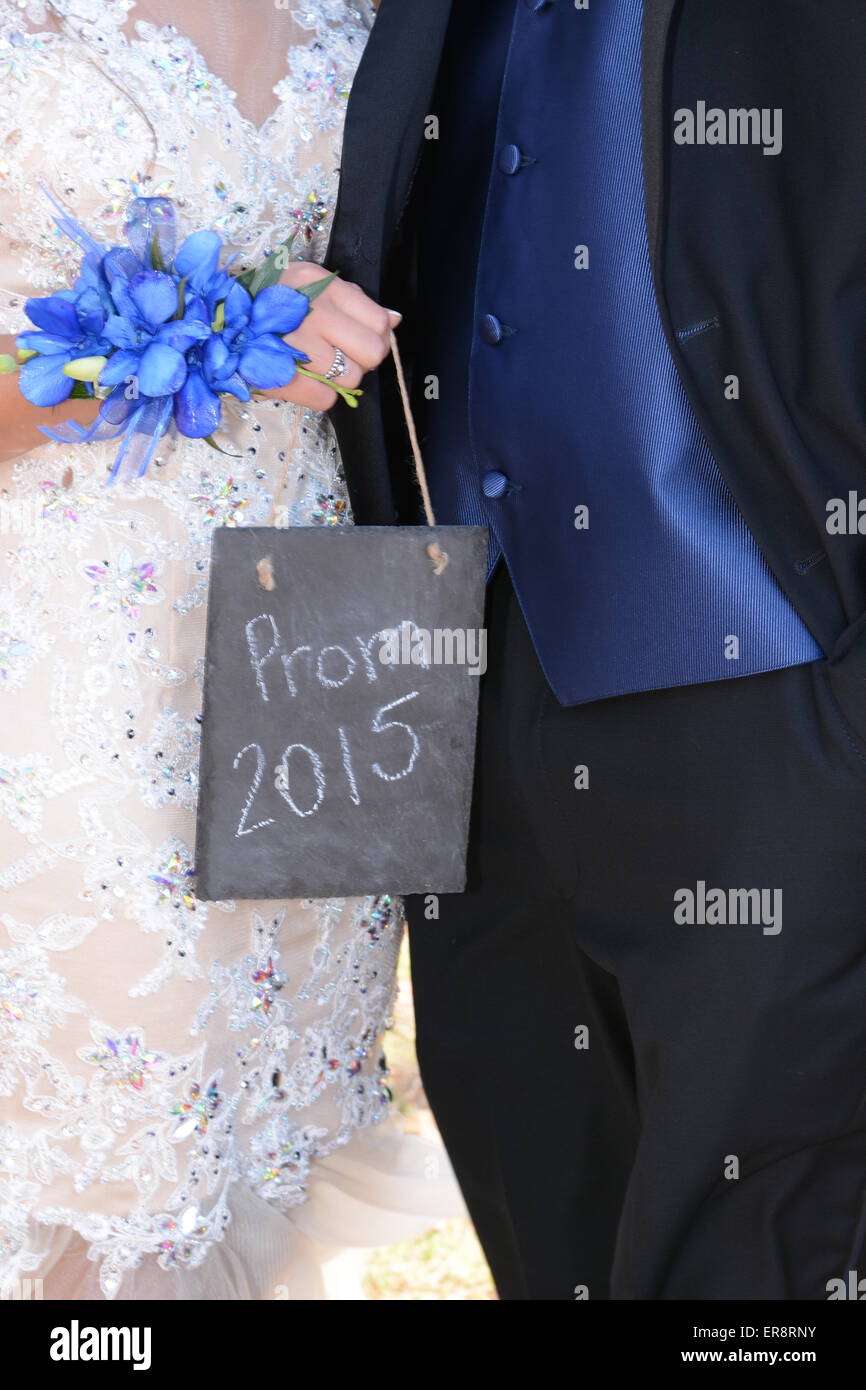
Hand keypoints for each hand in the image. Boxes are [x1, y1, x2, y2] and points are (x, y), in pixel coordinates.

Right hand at [266, 263, 400, 409]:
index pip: (378, 321)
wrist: (213, 319)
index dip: (376, 337)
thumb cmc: (268, 301)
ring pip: (350, 379)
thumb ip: (354, 301)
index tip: (359, 340)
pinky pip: (325, 399)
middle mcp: (311, 310)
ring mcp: (294, 343)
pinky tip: (305, 381)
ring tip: (315, 367)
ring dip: (338, 379)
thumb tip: (394, 319)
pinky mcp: (280, 375)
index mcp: (320, 284)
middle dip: (362, 360)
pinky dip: (319, 396)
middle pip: (372, 352)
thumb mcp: (310, 284)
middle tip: (341, 357)